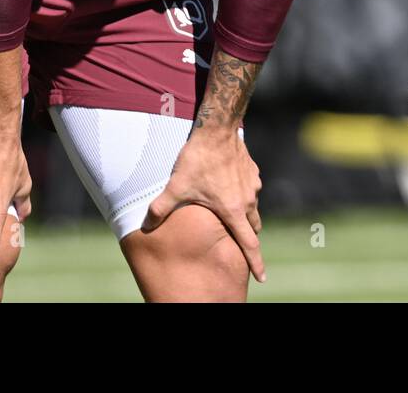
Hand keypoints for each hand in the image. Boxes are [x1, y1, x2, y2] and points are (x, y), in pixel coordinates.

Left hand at [140, 127, 265, 282]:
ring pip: (252, 207)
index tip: (262, 279)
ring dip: (244, 213)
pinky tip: (228, 184)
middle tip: (239, 242)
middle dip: (248, 237)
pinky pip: (250, 189)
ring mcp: (253, 185)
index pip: (249, 244)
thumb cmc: (198, 159)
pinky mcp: (252, 171)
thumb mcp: (176, 186)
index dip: (256, 263)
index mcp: (233, 211)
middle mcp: (248, 200)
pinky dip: (242, 193)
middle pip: (253, 228)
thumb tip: (145, 226)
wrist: (217, 129)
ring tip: (228, 210)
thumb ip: (161, 208)